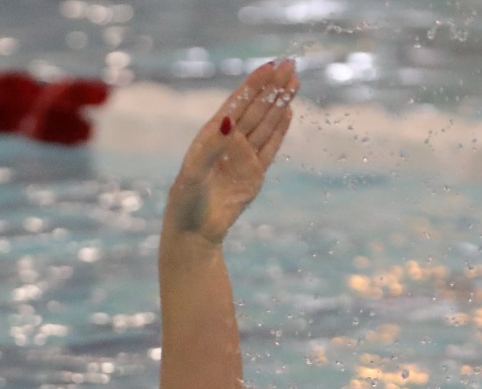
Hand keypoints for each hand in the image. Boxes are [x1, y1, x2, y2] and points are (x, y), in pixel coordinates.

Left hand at [164, 60, 296, 247]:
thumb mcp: (194, 173)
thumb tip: (230, 120)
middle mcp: (229, 141)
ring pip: (266, 124)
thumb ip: (212, 146)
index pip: (237, 103)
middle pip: (256, 108)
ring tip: (294, 81)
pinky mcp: (255, 174)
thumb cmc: (186, 201)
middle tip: (290, 64)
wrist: (195, 232)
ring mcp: (243, 157)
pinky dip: (279, 130)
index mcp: (212, 134)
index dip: (254, 84)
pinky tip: (288, 111)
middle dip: (272, 86)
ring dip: (280, 103)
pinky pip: (270, 147)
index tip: (270, 66)